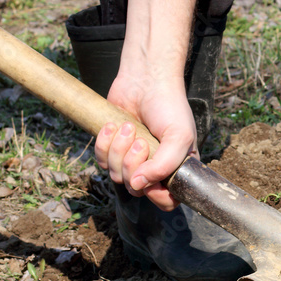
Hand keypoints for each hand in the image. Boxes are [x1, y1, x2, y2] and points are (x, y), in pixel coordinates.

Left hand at [94, 72, 195, 210]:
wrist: (145, 79)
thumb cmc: (169, 107)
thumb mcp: (179, 137)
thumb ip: (164, 166)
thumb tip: (137, 185)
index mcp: (176, 170)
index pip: (167, 201)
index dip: (156, 194)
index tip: (151, 176)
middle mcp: (154, 169)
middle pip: (136, 190)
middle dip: (133, 164)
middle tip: (142, 141)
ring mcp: (131, 160)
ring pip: (116, 176)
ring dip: (119, 150)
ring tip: (129, 127)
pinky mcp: (112, 149)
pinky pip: (100, 160)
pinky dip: (104, 143)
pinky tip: (113, 125)